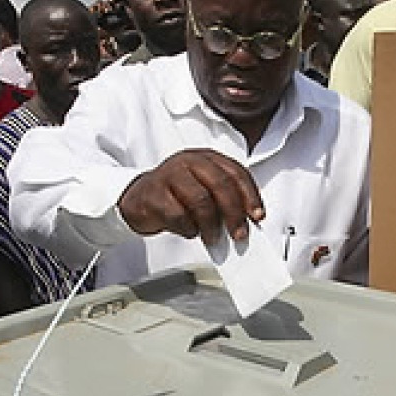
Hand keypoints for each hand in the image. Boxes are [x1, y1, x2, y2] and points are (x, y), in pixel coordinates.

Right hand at [118, 149, 264, 244]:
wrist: (137, 198)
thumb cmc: (175, 195)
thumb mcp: (202, 188)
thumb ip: (223, 199)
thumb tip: (247, 221)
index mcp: (205, 158)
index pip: (236, 172)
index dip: (250, 195)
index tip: (257, 215)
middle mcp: (188, 161)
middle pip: (220, 184)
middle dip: (234, 213)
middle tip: (239, 234)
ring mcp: (169, 175)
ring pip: (200, 200)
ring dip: (211, 225)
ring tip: (213, 237)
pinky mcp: (154, 194)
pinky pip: (178, 216)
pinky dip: (188, 229)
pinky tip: (190, 231)